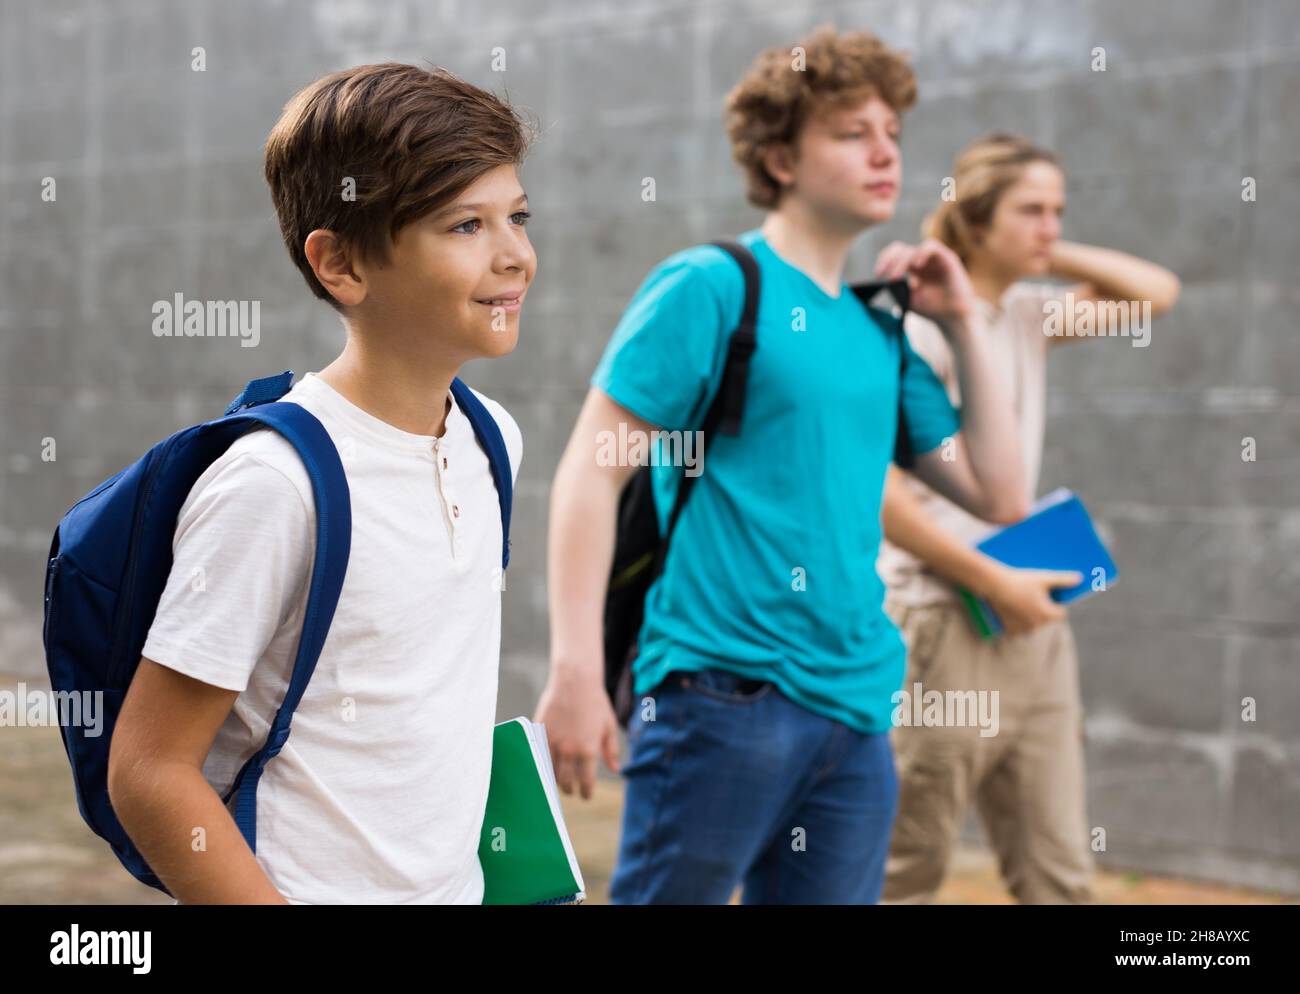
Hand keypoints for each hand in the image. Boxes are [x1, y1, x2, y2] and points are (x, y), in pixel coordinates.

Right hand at [532, 660, 622, 799]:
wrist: (575, 681)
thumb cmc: (596, 702)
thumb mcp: (609, 726)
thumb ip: (611, 751)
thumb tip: (616, 770)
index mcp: (588, 750)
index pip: (585, 782)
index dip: (586, 793)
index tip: (586, 796)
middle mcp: (569, 750)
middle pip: (566, 781)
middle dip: (570, 789)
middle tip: (572, 791)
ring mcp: (553, 742)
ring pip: (550, 772)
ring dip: (556, 780)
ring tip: (561, 781)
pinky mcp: (540, 732)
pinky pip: (539, 756)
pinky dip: (543, 764)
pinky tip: (548, 767)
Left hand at [874, 238, 976, 331]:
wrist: (953, 317)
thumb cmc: (931, 308)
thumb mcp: (907, 299)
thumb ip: (895, 289)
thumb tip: (881, 282)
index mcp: (912, 268)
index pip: (895, 255)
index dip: (884, 261)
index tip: (877, 274)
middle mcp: (923, 260)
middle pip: (901, 250)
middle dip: (890, 260)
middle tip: (884, 275)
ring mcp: (934, 258)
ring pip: (914, 249)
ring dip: (903, 261)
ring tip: (897, 277)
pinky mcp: (947, 258)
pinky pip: (932, 246)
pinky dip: (922, 253)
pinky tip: (917, 265)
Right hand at [983, 565, 1081, 636]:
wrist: (995, 586)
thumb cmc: (1021, 581)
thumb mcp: (1043, 578)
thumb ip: (1063, 580)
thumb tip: (1079, 579)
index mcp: (1048, 615)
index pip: (1061, 613)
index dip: (1057, 604)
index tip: (1051, 596)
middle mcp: (1037, 625)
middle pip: (1046, 619)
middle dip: (1043, 610)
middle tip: (1034, 596)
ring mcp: (1023, 629)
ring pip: (1032, 625)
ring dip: (1030, 618)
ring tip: (1022, 602)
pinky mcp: (1010, 631)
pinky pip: (1018, 631)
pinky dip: (1017, 624)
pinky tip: (1014, 613)